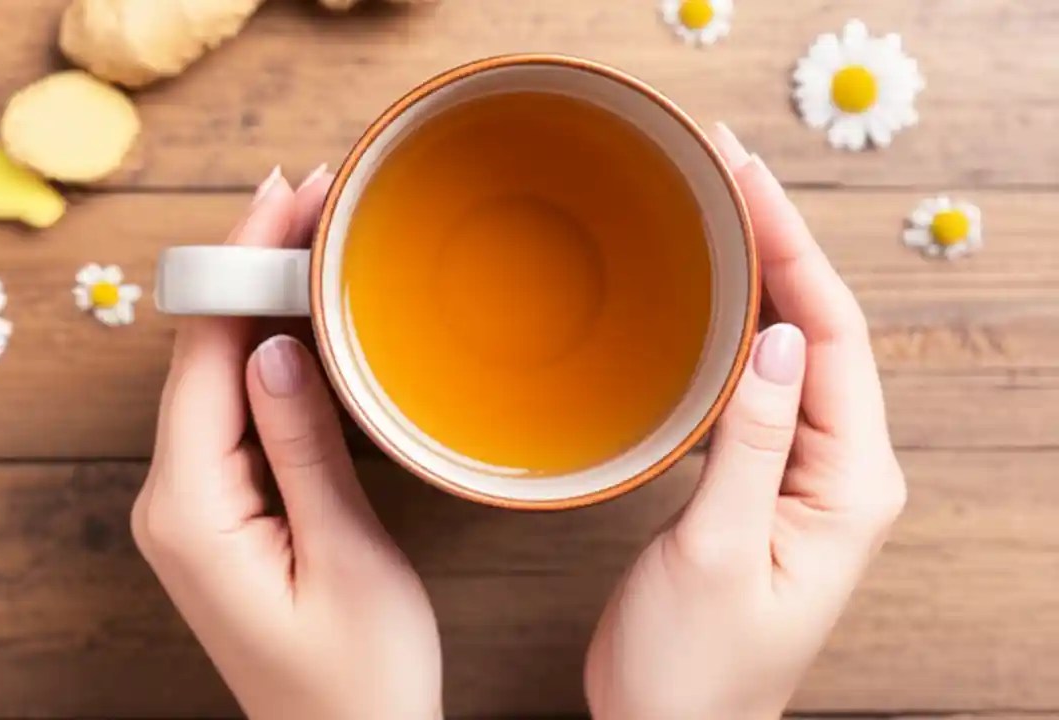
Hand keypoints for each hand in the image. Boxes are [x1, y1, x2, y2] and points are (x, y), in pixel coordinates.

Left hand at [132, 167, 442, 719]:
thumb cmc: (357, 682)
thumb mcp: (347, 560)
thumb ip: (303, 449)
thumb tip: (279, 346)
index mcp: (190, 509)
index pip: (205, 353)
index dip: (240, 264)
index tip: (287, 197)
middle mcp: (171, 501)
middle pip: (200, 352)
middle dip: (247, 265)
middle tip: (311, 194)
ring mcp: (190, 506)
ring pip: (214, 374)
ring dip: (257, 300)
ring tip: (308, 233)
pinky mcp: (219, 509)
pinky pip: (230, 410)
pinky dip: (263, 351)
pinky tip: (298, 315)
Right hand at [584, 126, 906, 719]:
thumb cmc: (694, 667)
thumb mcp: (718, 553)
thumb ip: (754, 446)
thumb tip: (780, 339)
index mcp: (851, 485)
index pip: (834, 337)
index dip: (791, 248)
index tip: (743, 181)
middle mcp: (840, 470)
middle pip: (821, 327)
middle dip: (776, 240)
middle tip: (721, 167)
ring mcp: (803, 474)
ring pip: (790, 349)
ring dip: (755, 276)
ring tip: (713, 210)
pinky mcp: (762, 481)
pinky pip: (757, 385)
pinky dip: (730, 331)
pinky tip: (702, 302)